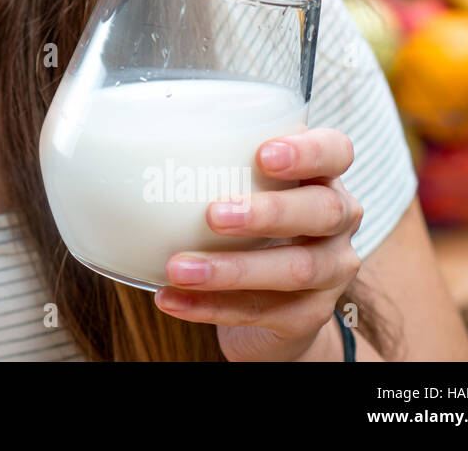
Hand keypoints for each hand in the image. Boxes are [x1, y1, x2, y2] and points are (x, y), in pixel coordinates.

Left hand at [153, 127, 363, 360]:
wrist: (276, 311)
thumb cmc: (251, 232)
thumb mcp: (242, 193)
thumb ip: (213, 171)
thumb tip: (129, 154)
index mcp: (322, 179)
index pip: (336, 152)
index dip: (308, 151)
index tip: (264, 154)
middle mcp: (338, 222)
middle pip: (322, 211)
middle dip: (268, 212)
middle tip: (214, 214)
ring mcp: (330, 272)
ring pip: (292, 269)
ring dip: (230, 269)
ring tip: (178, 268)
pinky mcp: (309, 316)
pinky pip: (261, 311)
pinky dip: (210, 306)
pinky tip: (171, 298)